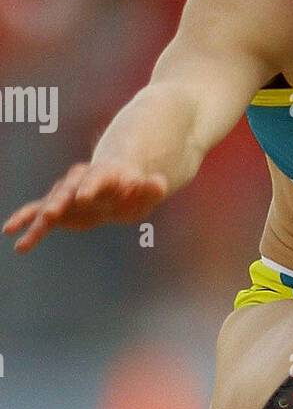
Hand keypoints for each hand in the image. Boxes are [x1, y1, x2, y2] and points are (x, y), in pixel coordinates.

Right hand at [2, 161, 168, 253]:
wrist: (117, 188)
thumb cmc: (134, 192)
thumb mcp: (147, 192)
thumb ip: (152, 188)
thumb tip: (160, 183)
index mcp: (104, 175)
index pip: (97, 179)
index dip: (91, 187)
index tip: (84, 198)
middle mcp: (80, 182)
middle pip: (68, 190)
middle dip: (59, 201)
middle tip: (50, 214)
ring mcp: (66, 194)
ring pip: (49, 203)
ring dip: (37, 218)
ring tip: (18, 233)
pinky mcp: (57, 208)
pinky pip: (37, 212)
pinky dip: (25, 220)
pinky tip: (11, 233)